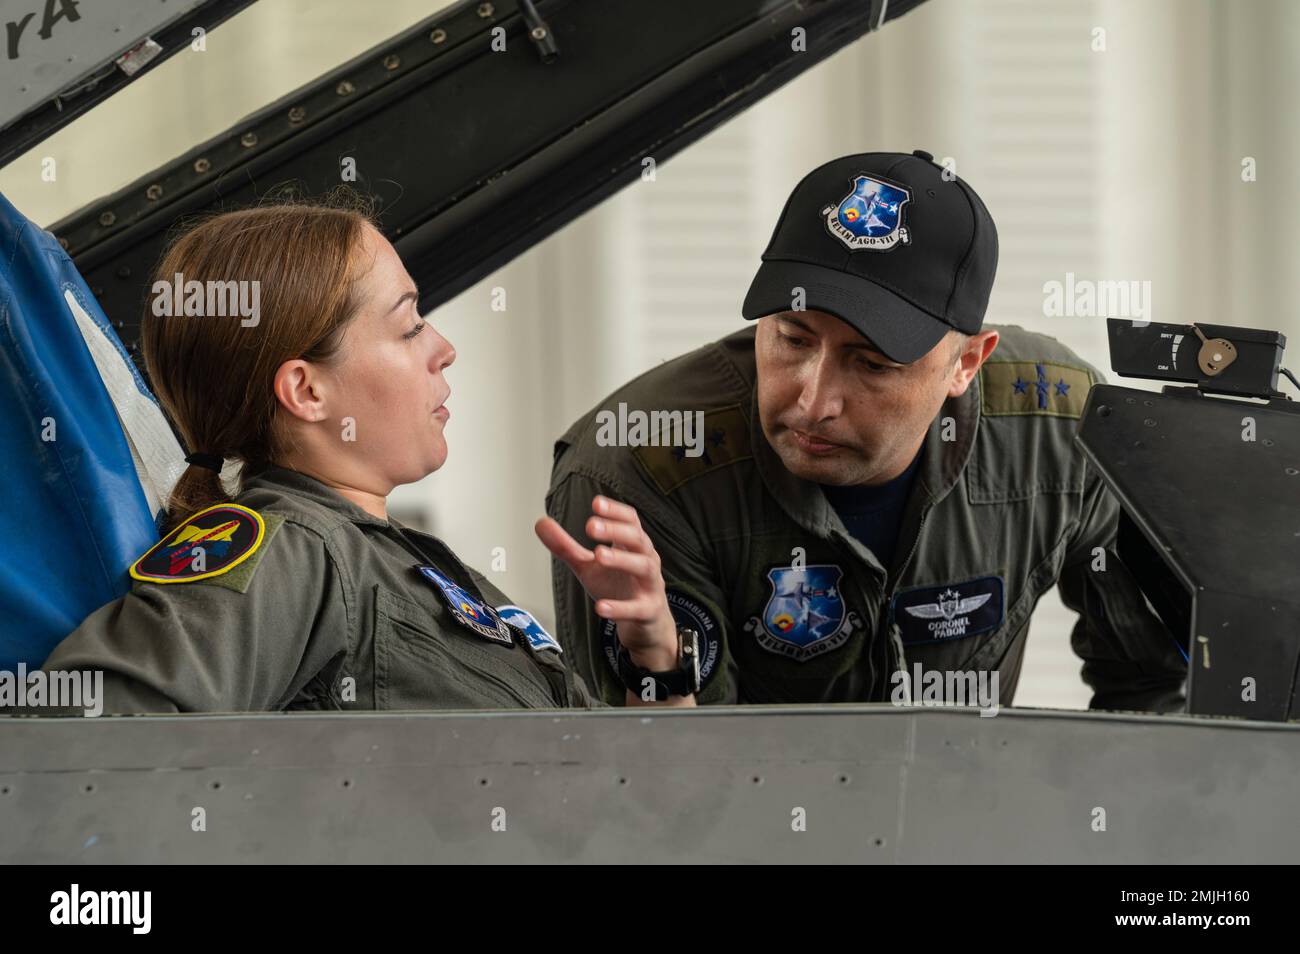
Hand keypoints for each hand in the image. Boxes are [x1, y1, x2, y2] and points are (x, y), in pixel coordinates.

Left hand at [535, 495, 676, 664]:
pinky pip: (637, 608)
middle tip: (591, 526)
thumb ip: (566, 547)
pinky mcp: (648, 611)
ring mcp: (650, 586)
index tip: (596, 503)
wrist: (644, 623)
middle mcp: (646, 560)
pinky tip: (601, 607)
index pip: (630, 520)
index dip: (615, 511)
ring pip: (643, 567)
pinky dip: (620, 608)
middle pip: (637, 539)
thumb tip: (540, 522)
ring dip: (622, 559)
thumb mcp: (589, 566)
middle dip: (615, 530)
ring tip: (600, 555)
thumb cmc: (618, 587)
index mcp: (632, 546)